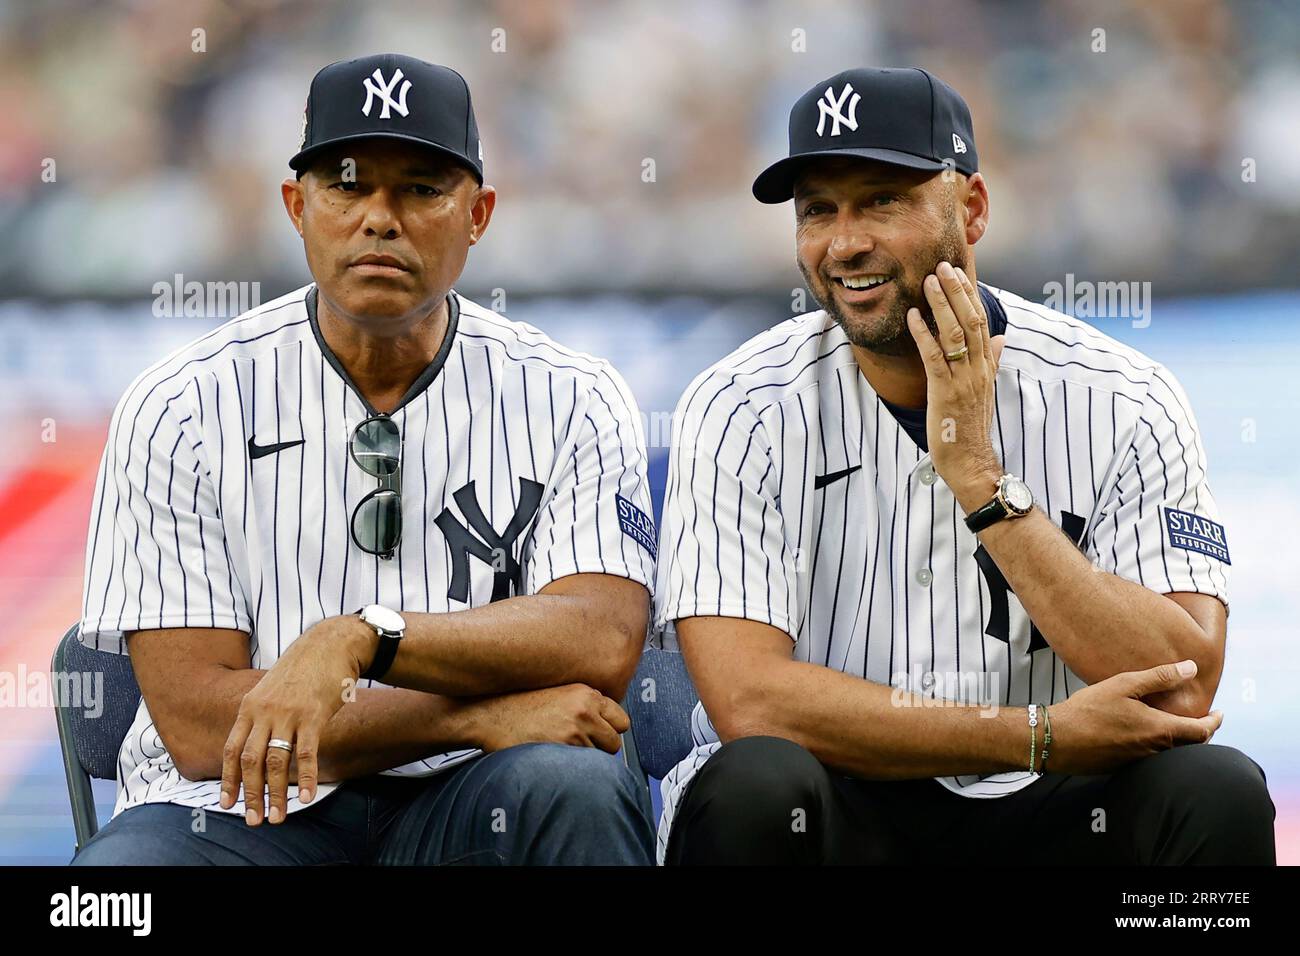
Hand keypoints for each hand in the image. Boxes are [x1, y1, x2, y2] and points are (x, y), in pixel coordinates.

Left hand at [218, 616, 372, 824]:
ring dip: (276, 794)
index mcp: (250, 707)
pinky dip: (305, 778)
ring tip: (279, 817)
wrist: (332, 644)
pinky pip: (306, 754)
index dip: (229, 780)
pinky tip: (307, 797)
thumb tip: (257, 743)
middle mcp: (264, 712)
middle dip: (251, 795)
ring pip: (276, 762)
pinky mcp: (313, 715)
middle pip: (251, 761)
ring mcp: (288, 714)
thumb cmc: (304, 668)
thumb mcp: (270, 688)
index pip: (231, 750)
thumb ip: (261, 714)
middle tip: (254, 820)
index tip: (227, 804)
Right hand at [464, 683, 630, 754]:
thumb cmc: (518, 705)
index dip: (611, 730)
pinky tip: (554, 755)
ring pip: (598, 757)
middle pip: (615, 742)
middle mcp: (584, 710)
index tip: (602, 734)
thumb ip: (584, 705)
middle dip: (601, 748)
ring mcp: (574, 731)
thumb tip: (605, 723)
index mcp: (586, 693)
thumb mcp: (557, 693)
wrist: (489, 714)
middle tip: (580, 745)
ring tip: (561, 748)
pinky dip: (571, 767)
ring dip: (584, 758)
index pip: (622, 720)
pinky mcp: (562, 749)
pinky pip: (581, 767)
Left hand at [906, 262, 1006, 492]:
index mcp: (987, 365)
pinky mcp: (945, 392)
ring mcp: (963, 379)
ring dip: (940, 305)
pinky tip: (912, 317)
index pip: (980, 322)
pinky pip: (935, 357)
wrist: (970, 459)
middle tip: (942, 266)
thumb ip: (993, 361)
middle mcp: (978, 368)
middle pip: (970, 321)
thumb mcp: (984, 389)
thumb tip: (1003, 339)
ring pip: (954, 334)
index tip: (957, 272)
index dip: (969, 295)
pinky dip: (923, 334)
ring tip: (927, 282)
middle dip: (956, 291)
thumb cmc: (970, 425)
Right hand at [1044, 660, 1222, 774]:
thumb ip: (1159, 677)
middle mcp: (1154, 750)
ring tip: (1176, 726)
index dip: (1214, 722)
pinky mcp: (1124, 767)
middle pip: (1191, 746)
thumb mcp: (1123, 685)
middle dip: (1200, 732)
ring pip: (1171, 754)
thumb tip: (1190, 668)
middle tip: (1202, 720)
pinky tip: (1145, 735)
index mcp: (1159, 730)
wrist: (1058, 739)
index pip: (1201, 731)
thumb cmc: (1088, 710)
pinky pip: (1152, 759)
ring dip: (1179, 741)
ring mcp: (1140, 762)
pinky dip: (1159, 747)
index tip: (1220, 714)